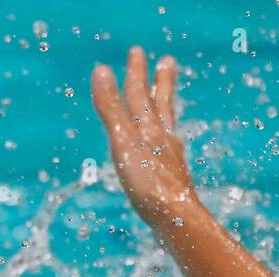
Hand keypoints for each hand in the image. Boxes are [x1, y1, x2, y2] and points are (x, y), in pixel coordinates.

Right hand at [92, 47, 196, 228]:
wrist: (178, 222)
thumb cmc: (148, 183)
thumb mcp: (123, 143)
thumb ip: (111, 109)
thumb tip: (100, 70)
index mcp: (149, 128)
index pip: (139, 94)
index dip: (135, 73)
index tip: (136, 52)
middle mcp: (163, 140)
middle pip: (162, 105)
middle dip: (161, 83)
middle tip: (167, 62)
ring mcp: (171, 160)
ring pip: (167, 126)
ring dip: (165, 110)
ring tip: (166, 102)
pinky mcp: (173, 180)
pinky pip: (168, 150)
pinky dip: (165, 140)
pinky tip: (167, 150)